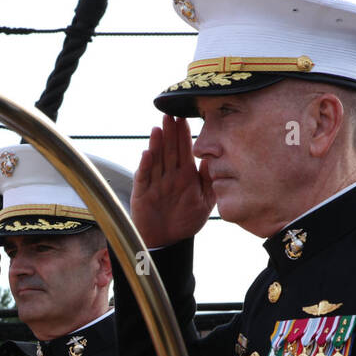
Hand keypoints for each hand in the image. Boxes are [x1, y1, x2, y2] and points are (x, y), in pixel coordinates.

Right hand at [131, 114, 214, 248]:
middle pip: (169, 150)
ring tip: (158, 128)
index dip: (184, 134)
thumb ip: (208, 181)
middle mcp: (169, 175)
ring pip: (156, 160)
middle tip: (169, 114)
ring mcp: (155, 183)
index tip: (184, 117)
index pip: (185, 150)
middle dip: (170, 132)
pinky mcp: (143, 193)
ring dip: (157, 144)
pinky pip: (144, 177)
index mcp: (185, 175)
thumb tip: (212, 160)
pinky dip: (145, 166)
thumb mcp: (205, 201)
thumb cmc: (186, 220)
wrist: (168, 240)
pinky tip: (147, 154)